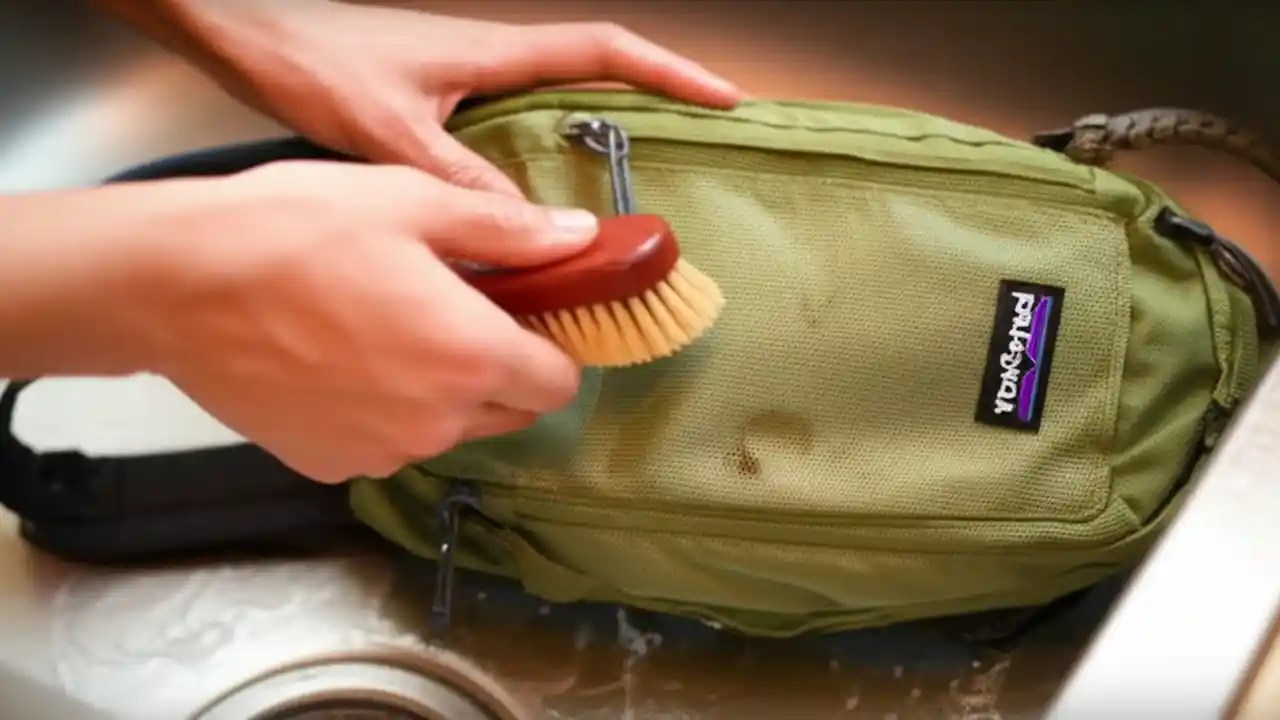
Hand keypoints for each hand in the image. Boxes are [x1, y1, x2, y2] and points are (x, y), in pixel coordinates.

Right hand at [0, 162, 596, 482]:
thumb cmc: (295, 231)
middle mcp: (437, 421)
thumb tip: (577, 238)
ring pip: (450, 430)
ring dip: (442, 393)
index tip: (522, 313)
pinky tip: (339, 361)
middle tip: (453, 310)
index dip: (552, 345)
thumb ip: (509, 232)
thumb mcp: (414, 204)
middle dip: (501, 369)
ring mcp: (382, 451)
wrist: (178, 286)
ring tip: (384, 328)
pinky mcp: (330, 465)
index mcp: (472, 356)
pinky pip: (388, 444)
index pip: (560, 382)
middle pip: (513, 411)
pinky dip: (383, 413)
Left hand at [99, 0, 743, 196]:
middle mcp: (489, 62)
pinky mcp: (440, 105)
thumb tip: (529, 230)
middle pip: (596, 73)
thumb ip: (459, 179)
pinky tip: (537, 210)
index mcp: (492, 53)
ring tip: (637, 193)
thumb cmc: (308, 58)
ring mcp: (466, 82)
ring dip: (600, 137)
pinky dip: (540, 164)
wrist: (244, 33)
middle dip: (655, 101)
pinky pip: (512, 133)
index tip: (722, 99)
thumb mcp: (390, 129)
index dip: (669, 73)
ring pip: (554, 106)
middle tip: (699, 146)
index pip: (604, 51)